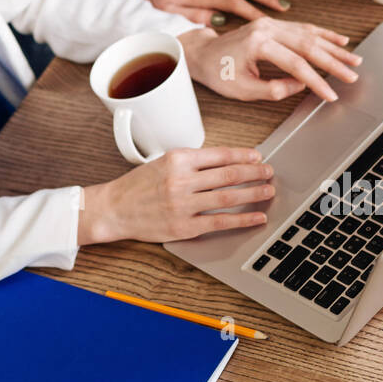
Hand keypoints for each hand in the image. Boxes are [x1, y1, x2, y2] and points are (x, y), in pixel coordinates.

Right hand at [79, 145, 273, 244]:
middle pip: (229, 174)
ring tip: (268, 190)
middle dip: (254, 172)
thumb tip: (225, 162)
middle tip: (269, 172)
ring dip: (253, 193)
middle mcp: (181, 180)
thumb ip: (191, 162)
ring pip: (228, 197)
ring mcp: (184, 204)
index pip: (220, 155)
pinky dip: (243, 219)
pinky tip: (256, 217)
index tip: (257, 156)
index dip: (243, 155)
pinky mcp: (184, 226)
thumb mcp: (162, 162)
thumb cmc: (137, 186)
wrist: (114, 209)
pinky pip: (220, 222)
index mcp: (177, 159)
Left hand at [180, 17, 361, 102]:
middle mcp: (267, 29)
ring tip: (353, 58)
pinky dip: (322, 34)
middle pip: (308, 45)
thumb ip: (274, 89)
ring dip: (333, 47)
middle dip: (333, 62)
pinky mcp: (273, 24)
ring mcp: (270, 24)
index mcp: (258, 44)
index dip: (316, 81)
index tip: (330, 95)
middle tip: (352, 74)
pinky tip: (338, 40)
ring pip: (309, 34)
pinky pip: (303, 28)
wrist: (203, 53)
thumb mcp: (243, 89)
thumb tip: (300, 84)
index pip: (296, 64)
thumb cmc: (218, 72)